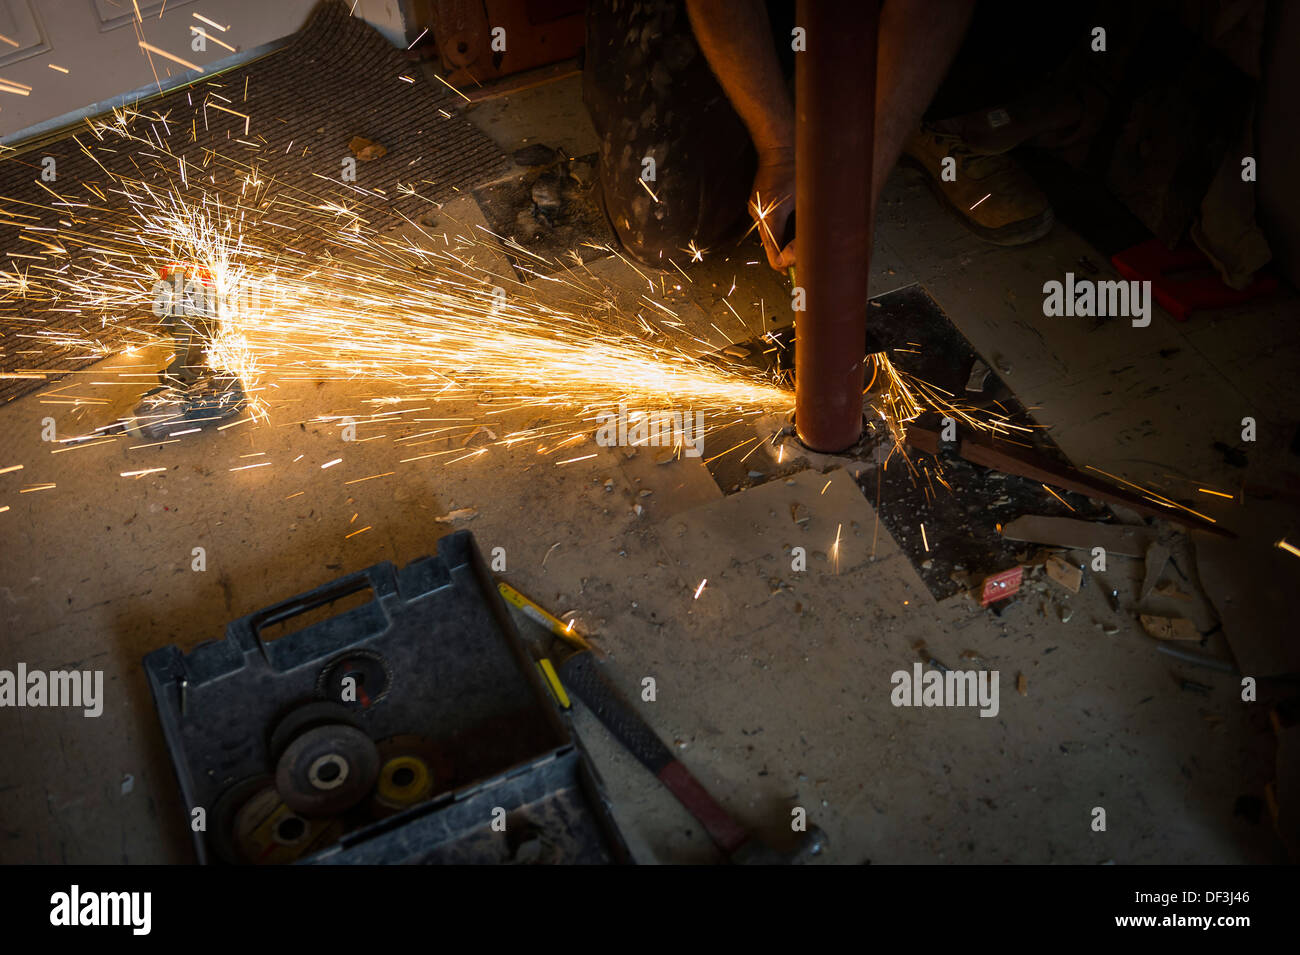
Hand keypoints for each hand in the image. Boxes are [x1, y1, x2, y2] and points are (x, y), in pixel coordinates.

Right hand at [750, 147, 794, 270]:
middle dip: (785, 255)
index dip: (785, 265)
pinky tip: (792, 225)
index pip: (773, 253)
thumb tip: (798, 254)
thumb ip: (803, 229)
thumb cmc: (797, 167)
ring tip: (800, 245)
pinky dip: (779, 229)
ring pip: (769, 234)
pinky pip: (768, 223)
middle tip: (803, 261)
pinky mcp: (757, 202)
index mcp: (769, 215)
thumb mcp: (806, 200)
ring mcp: (756, 207)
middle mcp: (758, 213)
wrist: (780, 143)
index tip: (797, 273)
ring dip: (783, 241)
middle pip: (770, 245)